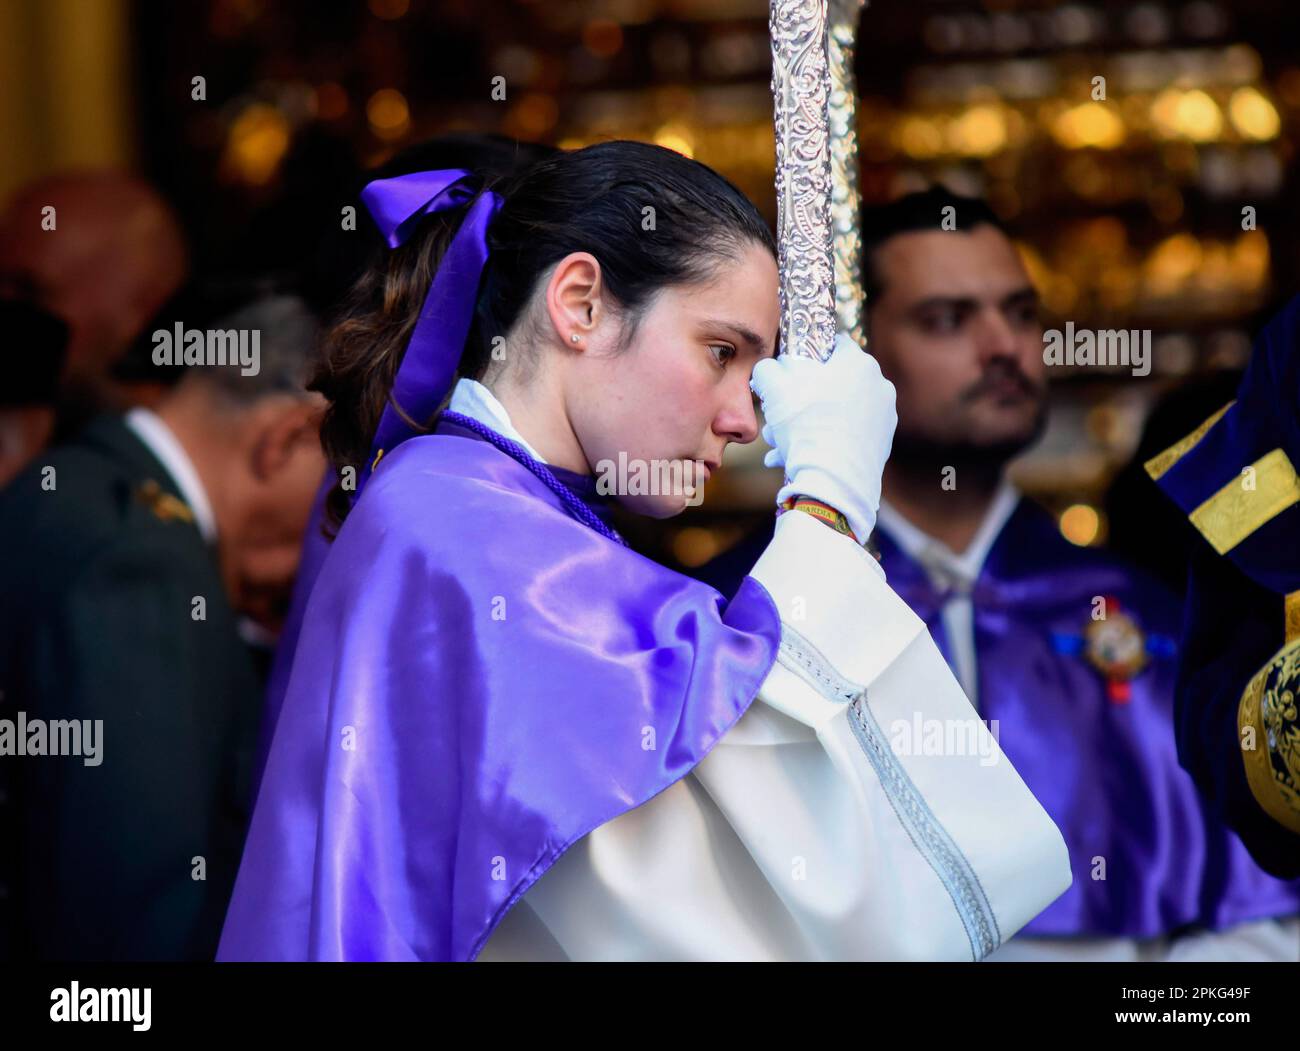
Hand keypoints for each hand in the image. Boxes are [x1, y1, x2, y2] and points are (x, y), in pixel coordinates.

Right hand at [750, 332, 896, 540]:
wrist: (832, 480)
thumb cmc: (806, 425)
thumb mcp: (774, 386)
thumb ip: (768, 369)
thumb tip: (769, 369)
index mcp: (860, 362)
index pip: (832, 344)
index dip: (805, 356)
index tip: (788, 373)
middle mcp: (879, 386)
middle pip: (831, 384)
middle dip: (800, 399)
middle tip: (778, 417)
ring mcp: (883, 418)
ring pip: (835, 413)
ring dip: (806, 424)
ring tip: (781, 444)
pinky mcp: (881, 445)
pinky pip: (845, 436)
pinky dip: (823, 442)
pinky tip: (797, 457)